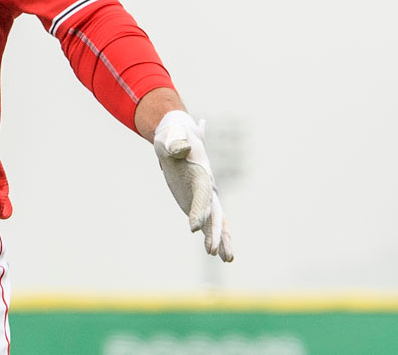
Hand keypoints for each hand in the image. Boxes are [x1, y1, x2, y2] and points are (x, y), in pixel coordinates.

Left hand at [153, 110, 233, 261]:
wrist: (177, 137)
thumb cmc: (172, 137)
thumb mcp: (170, 138)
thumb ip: (176, 144)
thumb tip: (181, 149)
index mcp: (201, 173)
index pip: (202, 195)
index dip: (199, 211)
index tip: (192, 228)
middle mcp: (208, 187)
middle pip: (214, 212)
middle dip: (214, 232)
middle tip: (213, 251)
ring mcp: (205, 197)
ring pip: (217, 221)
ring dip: (221, 239)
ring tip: (227, 259)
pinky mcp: (199, 203)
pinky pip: (208, 222)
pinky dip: (213, 236)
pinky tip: (216, 254)